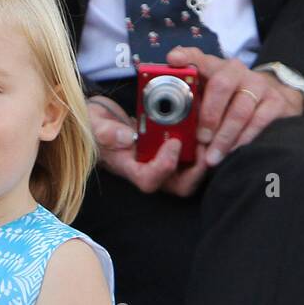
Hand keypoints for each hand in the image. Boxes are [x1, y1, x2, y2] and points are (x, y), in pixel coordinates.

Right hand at [85, 93, 210, 197]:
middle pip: (180, 185)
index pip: (150, 180)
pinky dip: (202, 140)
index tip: (173, 142)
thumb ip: (106, 132)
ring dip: (204, 155)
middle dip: (196, 170)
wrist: (104, 120)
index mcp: (131, 169)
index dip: (165, 166)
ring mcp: (164, 160)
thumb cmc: (97, 126)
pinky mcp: (173, 149)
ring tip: (208, 131)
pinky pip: (194, 153)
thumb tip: (127, 138)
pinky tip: (205, 119)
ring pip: (192, 171)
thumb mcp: (95, 125)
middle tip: (204, 144)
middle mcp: (151, 169)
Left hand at [166, 46, 303, 169]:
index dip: (187, 57)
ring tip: (212, 158)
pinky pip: (259, 121)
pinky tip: (233, 153)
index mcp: (214, 69)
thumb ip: (190, 106)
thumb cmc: (230, 105)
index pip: (199, 58)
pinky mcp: (275, 102)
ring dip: (224, 136)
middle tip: (200, 138)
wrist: (274, 102)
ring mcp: (258, 85)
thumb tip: (166, 126)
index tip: (174, 60)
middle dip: (208, 114)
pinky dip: (244, 139)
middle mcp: (236, 72)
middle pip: (221, 84)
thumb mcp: (209, 100)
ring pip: (240, 109)